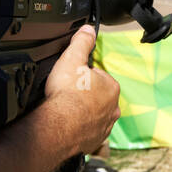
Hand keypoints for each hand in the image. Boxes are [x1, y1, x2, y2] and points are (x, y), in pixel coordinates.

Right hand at [46, 25, 120, 155]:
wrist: (58, 127)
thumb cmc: (66, 96)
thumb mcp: (72, 59)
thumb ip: (82, 42)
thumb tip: (88, 30)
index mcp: (111, 87)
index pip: (99, 76)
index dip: (83, 75)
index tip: (72, 79)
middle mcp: (113, 108)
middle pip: (97, 96)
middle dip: (85, 95)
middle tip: (67, 94)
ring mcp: (104, 126)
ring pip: (94, 115)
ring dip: (82, 113)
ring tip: (66, 111)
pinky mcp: (94, 141)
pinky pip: (88, 133)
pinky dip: (79, 129)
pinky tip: (67, 125)